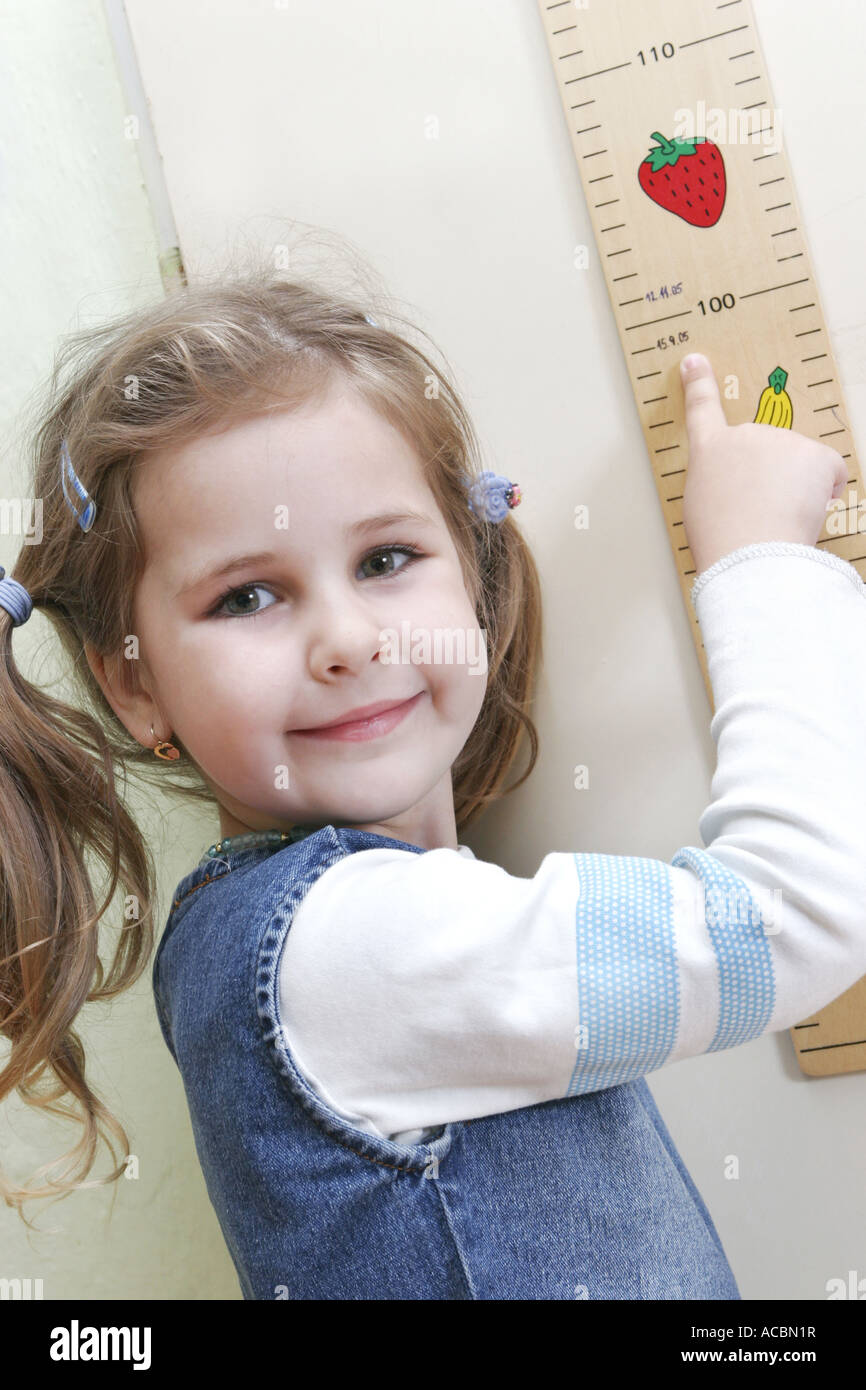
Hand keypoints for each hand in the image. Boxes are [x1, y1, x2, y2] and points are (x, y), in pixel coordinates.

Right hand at [680, 353, 847, 575]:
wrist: (747, 551)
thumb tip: (741, 489)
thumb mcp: (700, 507)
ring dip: (795, 491)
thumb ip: (718, 485)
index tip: (695, 362)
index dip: (699, 383)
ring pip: (799, 468)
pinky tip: (805, 511)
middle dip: (770, 478)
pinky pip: (830, 476)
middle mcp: (744, 436)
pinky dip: (825, 494)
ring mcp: (782, 441)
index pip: (701, 409)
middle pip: (766, 453)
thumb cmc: (721, 540)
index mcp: (709, 451)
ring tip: (777, 518)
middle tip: (759, 512)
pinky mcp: (816, 454)